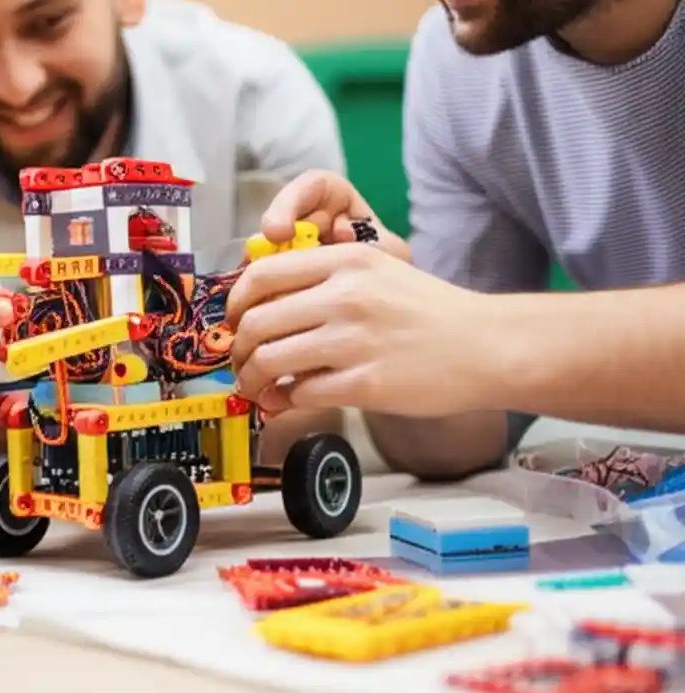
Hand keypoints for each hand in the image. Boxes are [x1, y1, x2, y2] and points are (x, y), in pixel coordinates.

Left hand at [226, 171, 497, 418]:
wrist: (487, 346)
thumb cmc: (430, 312)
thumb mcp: (376, 272)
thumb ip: (322, 280)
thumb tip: (260, 306)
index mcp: (345, 261)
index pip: (260, 277)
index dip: (234, 305)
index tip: (234, 322)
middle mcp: (346, 296)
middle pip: (256, 322)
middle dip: (239, 351)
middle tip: (242, 364)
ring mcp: (355, 340)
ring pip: (270, 360)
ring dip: (253, 381)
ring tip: (256, 389)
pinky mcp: (366, 384)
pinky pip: (300, 393)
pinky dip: (284, 401)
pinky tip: (287, 401)